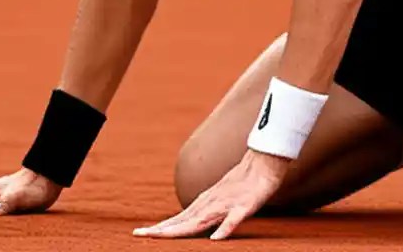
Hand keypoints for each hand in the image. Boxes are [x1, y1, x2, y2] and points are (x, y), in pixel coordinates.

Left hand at [134, 150, 290, 239]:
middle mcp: (211, 205)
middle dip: (161, 229)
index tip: (140, 233)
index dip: (161, 227)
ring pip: (201, 220)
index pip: (179, 219)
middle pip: (183, 221)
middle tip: (139, 234)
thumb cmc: (243, 182)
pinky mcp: (244, 207)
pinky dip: (224, 229)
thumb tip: (193, 220)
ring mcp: (226, 205)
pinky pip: (233, 220)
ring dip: (181, 229)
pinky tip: (216, 239)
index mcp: (205, 204)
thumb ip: (207, 209)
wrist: (263, 163)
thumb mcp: (221, 196)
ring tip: (161, 235)